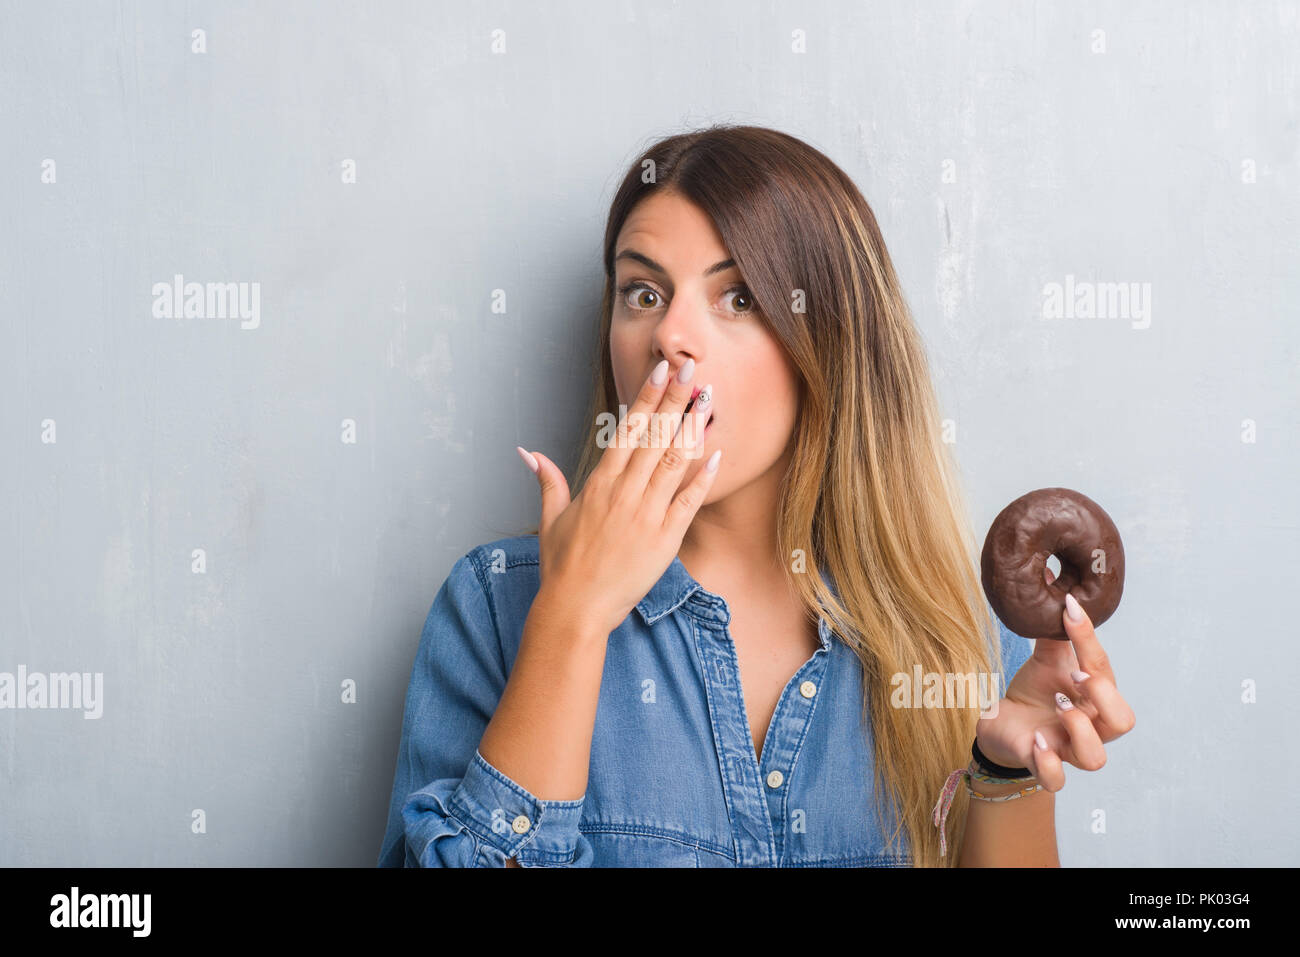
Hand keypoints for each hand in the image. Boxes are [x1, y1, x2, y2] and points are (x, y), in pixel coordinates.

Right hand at [517, 357, 719, 635]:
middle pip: (654, 436)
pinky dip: (702, 477)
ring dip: (692, 428)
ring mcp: (646, 515)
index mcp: (599, 484)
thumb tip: (528, 453)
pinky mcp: (665, 539)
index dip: (646, 397)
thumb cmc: (562, 567)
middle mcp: (624, 493)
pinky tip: (716, 452)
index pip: (627, 430)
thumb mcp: (551, 519)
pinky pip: (687, 502)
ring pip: (673, 461)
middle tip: (690, 367)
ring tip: (707, 399)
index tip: (660, 370)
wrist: (576, 609)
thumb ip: (548, 481)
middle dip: (673, 399)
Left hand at [974, 564, 1135, 791]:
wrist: (1005, 729)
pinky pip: (1058, 780)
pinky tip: (1036, 742)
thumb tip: (1051, 576)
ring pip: (1096, 758)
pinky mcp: (1043, 766)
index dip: (1089, 639)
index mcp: (1095, 694)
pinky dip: (1050, 765)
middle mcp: (1090, 724)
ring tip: (1057, 709)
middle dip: (1104, 697)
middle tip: (1075, 677)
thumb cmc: (1037, 693)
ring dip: (1079, 731)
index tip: (1069, 609)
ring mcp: (1068, 749)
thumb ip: (1056, 629)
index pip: (1103, 666)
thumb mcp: (1046, 659)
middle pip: (1124, 721)